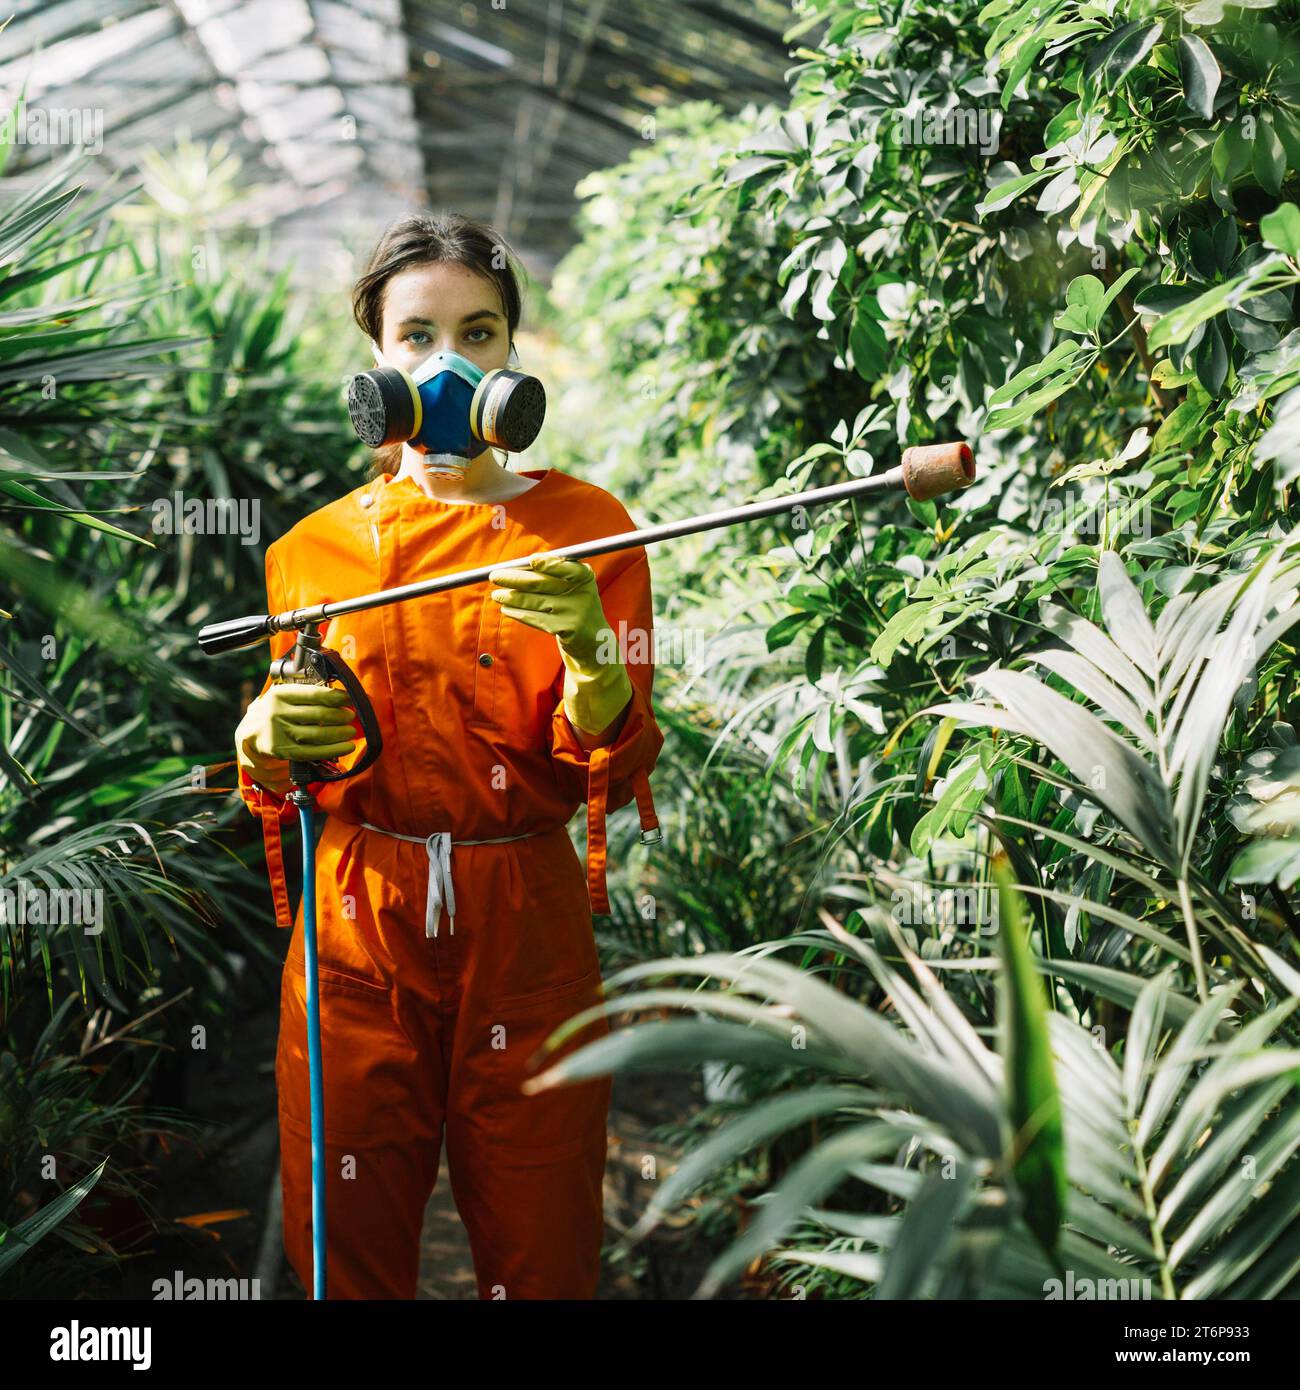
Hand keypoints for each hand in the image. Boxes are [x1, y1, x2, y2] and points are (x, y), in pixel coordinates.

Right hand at [236, 682, 355, 794]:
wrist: (251, 732)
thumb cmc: (276, 710)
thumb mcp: (284, 696)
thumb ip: (305, 693)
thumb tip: (340, 695)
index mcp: (280, 694)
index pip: (314, 694)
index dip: (336, 697)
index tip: (350, 699)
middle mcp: (277, 712)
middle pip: (318, 715)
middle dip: (340, 716)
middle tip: (351, 716)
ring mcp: (279, 733)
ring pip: (317, 734)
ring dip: (339, 734)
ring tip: (351, 731)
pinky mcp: (283, 751)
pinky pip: (313, 752)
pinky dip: (333, 750)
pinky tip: (346, 747)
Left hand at [488, 556, 632, 734]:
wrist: (592, 641)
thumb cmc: (574, 607)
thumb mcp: (572, 588)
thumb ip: (551, 576)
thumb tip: (515, 568)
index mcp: (584, 577)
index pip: (565, 566)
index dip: (548, 563)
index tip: (531, 560)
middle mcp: (581, 592)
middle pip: (541, 582)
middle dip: (514, 578)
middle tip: (494, 576)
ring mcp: (573, 611)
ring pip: (534, 601)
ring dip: (510, 597)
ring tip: (496, 595)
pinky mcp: (564, 628)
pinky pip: (534, 617)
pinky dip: (518, 613)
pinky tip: (506, 608)